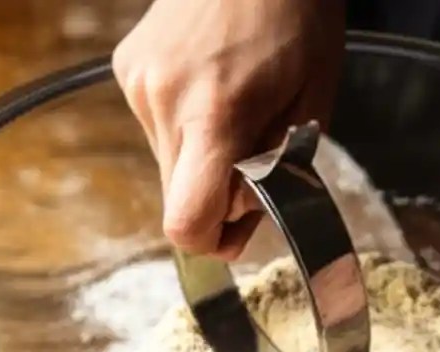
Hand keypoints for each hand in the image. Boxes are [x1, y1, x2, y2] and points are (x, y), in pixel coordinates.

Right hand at [112, 0, 344, 258]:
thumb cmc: (298, 21)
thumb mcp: (311, 103)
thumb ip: (277, 170)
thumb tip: (240, 222)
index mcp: (214, 115)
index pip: (186, 220)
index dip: (214, 242)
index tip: (238, 232)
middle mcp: (163, 102)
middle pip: (177, 196)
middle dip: (218, 197)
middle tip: (257, 166)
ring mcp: (138, 83)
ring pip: (167, 162)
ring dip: (203, 157)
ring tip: (238, 110)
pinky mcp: (127, 69)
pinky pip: (157, 125)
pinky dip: (186, 125)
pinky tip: (214, 87)